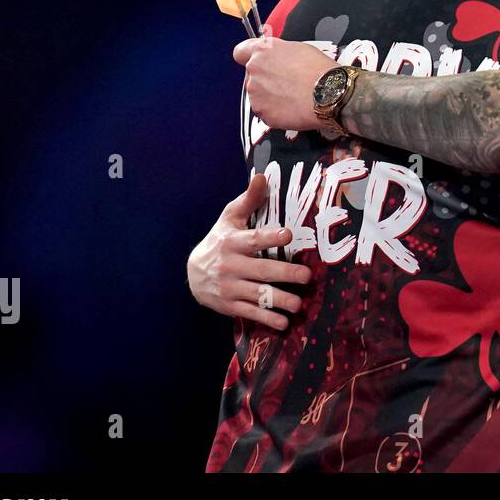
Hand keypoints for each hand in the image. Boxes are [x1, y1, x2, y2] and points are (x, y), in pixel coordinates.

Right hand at [188, 174, 312, 328]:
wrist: (192, 273)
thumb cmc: (220, 240)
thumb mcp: (229, 218)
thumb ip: (248, 200)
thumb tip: (262, 176)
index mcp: (232, 242)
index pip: (253, 239)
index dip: (270, 237)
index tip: (288, 235)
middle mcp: (230, 266)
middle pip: (261, 270)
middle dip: (285, 274)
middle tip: (307, 276)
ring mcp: (230, 288)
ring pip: (257, 295)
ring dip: (279, 301)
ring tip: (298, 304)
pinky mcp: (230, 305)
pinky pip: (251, 313)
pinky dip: (267, 319)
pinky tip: (284, 323)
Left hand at [234, 35, 336, 131]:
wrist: (330, 94)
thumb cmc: (320, 70)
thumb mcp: (299, 48)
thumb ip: (279, 53)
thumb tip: (278, 59)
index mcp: (263, 51)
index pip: (240, 52)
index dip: (248, 58)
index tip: (258, 64)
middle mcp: (254, 70)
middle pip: (252, 76)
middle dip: (265, 80)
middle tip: (287, 84)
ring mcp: (255, 93)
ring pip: (258, 95)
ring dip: (271, 97)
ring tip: (293, 97)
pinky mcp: (262, 113)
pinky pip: (266, 112)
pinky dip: (277, 112)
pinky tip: (293, 108)